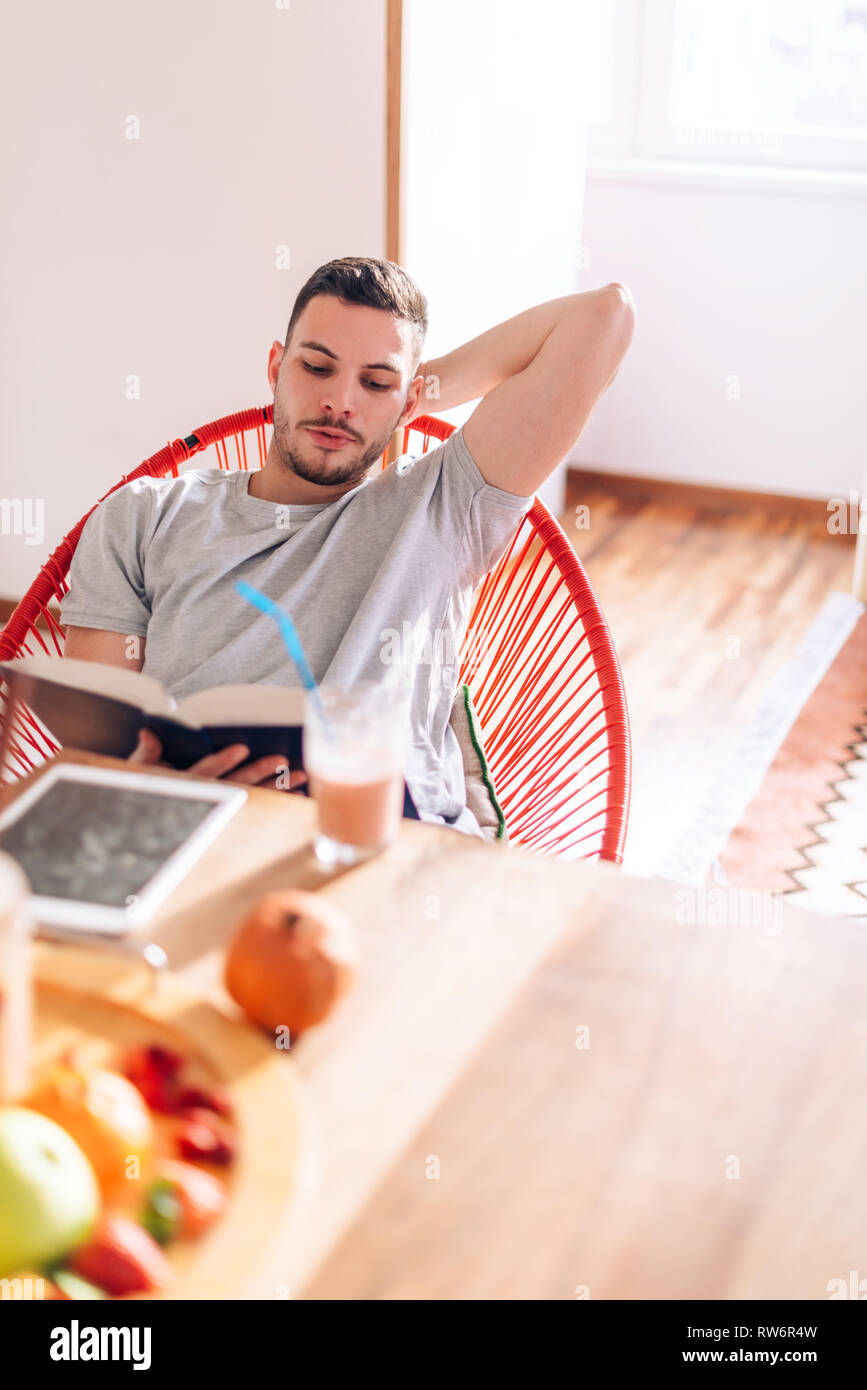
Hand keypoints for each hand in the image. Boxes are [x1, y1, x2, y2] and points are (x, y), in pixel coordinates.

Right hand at [129, 729, 309, 792]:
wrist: (149, 817)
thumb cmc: (147, 783)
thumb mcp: (141, 768)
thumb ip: (146, 752)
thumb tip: (147, 733)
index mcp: (185, 782)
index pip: (204, 772)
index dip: (222, 761)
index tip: (241, 749)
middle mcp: (206, 796)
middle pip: (235, 785)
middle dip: (260, 773)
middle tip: (283, 760)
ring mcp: (221, 804)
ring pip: (253, 797)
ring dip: (277, 787)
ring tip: (300, 778)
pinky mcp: (234, 809)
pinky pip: (261, 807)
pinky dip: (280, 801)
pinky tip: (299, 795)